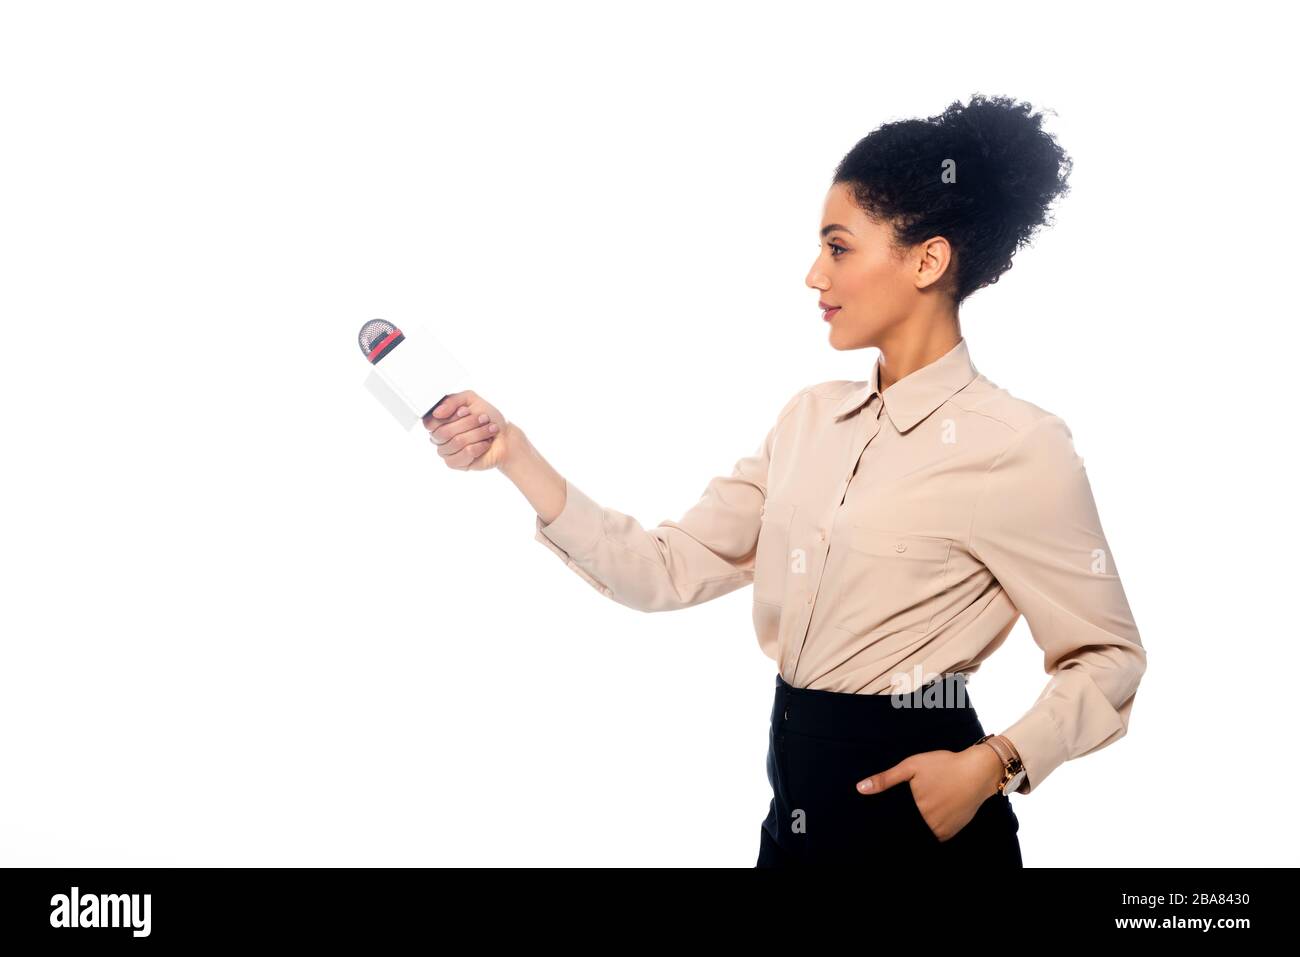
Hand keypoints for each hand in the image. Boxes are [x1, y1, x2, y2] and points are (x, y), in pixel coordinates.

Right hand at [422, 390, 514, 471]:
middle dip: (469, 423)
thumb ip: (452, 401)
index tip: (466, 410)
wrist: (505, 436)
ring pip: (458, 442)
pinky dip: (480, 446)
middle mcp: (438, 437)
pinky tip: (486, 443)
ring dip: (478, 433)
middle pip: (445, 432)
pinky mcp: (455, 463)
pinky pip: (466, 453)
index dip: (451, 416)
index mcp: (438, 421)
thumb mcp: (470, 400)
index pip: (431, 422)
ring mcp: (445, 451)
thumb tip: (437, 412)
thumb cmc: (488, 418)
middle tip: (484, 419)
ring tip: (490, 429)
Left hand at [855, 743, 1003, 841]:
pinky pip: (934, 837)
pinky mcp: (952, 832)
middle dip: (899, 828)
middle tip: (888, 824)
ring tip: (910, 818)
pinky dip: (928, 832)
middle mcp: (929, 824)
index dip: (886, 824)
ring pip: (921, 836)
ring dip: (914, 830)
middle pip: (907, 830)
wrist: (978, 771)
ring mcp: (942, 830)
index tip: (878, 824)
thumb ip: (886, 779)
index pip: (894, 825)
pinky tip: (924, 820)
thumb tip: (860, 788)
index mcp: (916, 810)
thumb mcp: (912, 766)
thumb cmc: (944, 765)